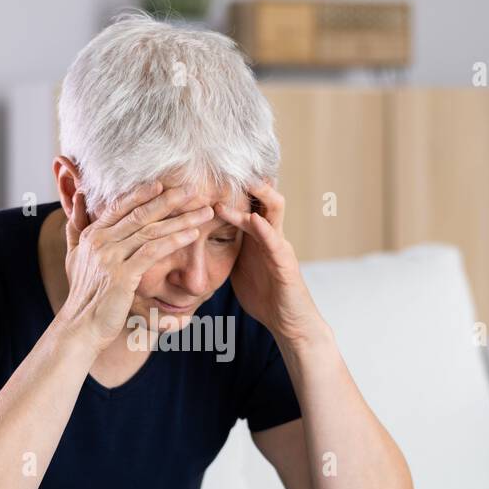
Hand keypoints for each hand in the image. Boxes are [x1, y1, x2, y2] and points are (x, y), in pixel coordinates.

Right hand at [58, 181, 213, 351]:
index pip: (120, 207)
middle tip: (192, 189)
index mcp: (92, 235)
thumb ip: (75, 226)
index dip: (142, 193)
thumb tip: (77, 196)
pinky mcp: (123, 275)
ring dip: (181, 219)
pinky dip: (174, 241)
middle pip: (140, 214)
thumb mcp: (73, 256)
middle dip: (168, 200)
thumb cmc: (82, 295)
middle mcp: (100, 242)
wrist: (81, 326)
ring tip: (204, 212)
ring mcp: (111, 258)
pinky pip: (153, 252)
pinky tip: (193, 235)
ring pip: (150, 231)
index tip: (163, 184)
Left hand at [215, 179, 321, 344]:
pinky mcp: (286, 265)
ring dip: (259, 197)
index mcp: (258, 237)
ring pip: (274, 213)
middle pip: (263, 199)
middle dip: (248, 182)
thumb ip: (227, 250)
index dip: (232, 188)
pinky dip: (265, 230)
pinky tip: (254, 220)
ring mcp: (280, 248)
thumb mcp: (239, 267)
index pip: (247, 203)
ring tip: (245, 182)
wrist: (288, 323)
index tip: (211, 173)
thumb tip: (200, 241)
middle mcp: (271, 236)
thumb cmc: (265, 296)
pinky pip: (276, 243)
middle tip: (227, 165)